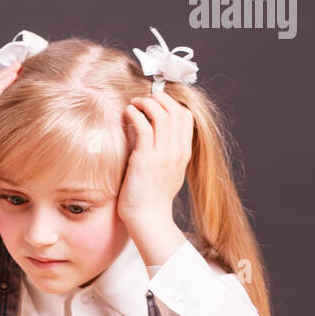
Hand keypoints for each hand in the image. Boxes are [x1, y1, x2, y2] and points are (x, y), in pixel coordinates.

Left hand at [117, 91, 193, 229]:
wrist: (148, 216)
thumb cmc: (152, 195)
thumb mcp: (169, 170)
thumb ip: (168, 151)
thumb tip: (156, 132)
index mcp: (184, 152)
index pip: (186, 117)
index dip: (171, 103)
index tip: (156, 102)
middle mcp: (177, 151)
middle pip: (175, 111)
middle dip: (159, 99)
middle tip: (143, 99)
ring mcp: (163, 154)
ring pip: (161, 115)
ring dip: (146, 103)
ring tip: (134, 104)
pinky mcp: (145, 158)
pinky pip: (143, 127)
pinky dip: (135, 114)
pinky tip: (128, 113)